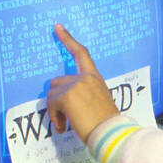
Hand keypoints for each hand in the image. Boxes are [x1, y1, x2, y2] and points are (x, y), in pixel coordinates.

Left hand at [47, 25, 119, 142]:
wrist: (111, 134)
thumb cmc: (107, 125)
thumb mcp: (99, 103)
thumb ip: (84, 95)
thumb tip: (63, 102)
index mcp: (95, 78)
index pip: (81, 53)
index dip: (68, 39)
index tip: (57, 27)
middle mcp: (85, 78)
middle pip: (57, 81)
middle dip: (57, 99)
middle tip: (65, 117)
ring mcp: (76, 85)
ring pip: (52, 94)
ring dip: (55, 110)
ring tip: (66, 123)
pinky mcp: (67, 96)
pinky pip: (51, 104)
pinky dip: (54, 117)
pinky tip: (63, 127)